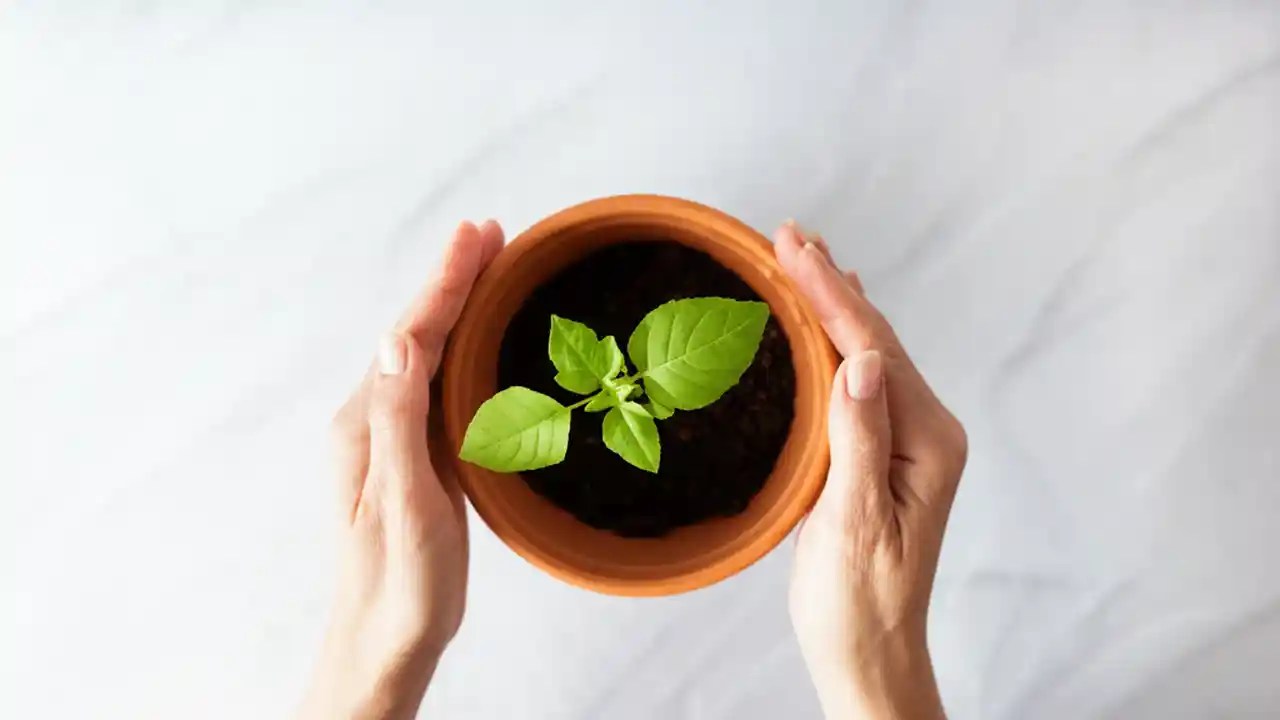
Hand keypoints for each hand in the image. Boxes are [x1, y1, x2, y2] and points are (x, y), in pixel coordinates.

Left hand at [297, 221, 503, 719]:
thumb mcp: (405, 504)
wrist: (385, 643)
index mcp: (368, 424)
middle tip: (490, 234)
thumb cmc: (399, 586)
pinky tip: (481, 342)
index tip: (477, 235)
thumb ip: (398, 422)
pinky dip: (463, 347)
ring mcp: (391, 439)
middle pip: (416, 332)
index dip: (446, 282)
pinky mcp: (413, 458)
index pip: (411, 334)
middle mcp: (373, 421)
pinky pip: (438, 384)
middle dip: (453, 279)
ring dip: (457, 306)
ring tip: (489, 268)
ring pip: (428, 354)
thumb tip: (397, 339)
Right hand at [778, 222, 966, 719]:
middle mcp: (926, 431)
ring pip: (868, 353)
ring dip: (833, 304)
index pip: (873, 348)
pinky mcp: (883, 452)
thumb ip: (860, 439)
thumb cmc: (855, 601)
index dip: (829, 294)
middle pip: (875, 339)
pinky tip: (830, 321)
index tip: (791, 248)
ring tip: (802, 258)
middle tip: (786, 235)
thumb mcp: (853, 523)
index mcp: (926, 440)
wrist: (867, 651)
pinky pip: (858, 380)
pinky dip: (835, 340)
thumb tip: (863, 360)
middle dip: (830, 283)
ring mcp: (908, 440)